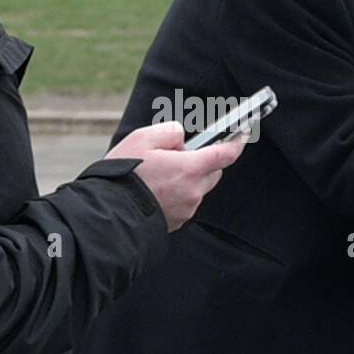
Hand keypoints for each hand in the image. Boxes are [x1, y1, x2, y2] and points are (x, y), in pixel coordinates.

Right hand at [107, 121, 246, 231]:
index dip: (238, 141)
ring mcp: (186, 209)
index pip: (226, 154)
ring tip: (158, 175)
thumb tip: (181, 141)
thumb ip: (170, 132)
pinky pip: (186, 202)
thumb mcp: (142, 138)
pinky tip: (155, 191)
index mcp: (189, 169)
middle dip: (202, 161)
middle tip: (176, 155)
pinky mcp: (177, 222)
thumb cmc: (123, 175)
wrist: (109, 215)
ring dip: (187, 179)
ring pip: (198, 188)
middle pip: (213, 172)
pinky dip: (177, 194)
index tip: (244, 132)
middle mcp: (193, 191)